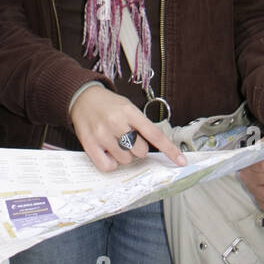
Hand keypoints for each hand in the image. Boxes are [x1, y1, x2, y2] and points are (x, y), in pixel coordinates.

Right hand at [68, 86, 185, 172]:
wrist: (82, 97)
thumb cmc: (109, 105)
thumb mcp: (128, 107)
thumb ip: (141, 124)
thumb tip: (157, 146)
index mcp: (129, 111)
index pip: (155, 134)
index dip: (170, 149)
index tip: (181, 161)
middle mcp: (116, 122)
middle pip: (140, 151)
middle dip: (138, 148)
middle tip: (128, 138)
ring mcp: (102, 134)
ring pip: (125, 160)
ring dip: (124, 155)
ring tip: (116, 142)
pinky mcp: (89, 144)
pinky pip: (108, 166)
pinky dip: (112, 164)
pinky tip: (109, 153)